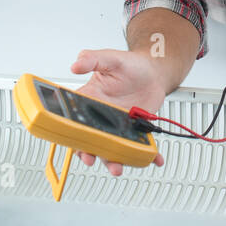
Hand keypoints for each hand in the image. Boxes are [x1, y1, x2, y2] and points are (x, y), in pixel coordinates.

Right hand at [70, 48, 167, 176]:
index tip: (72, 141)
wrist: (154, 72)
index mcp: (90, 100)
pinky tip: (154, 159)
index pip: (73, 119)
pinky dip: (148, 155)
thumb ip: (93, 59)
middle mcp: (101, 117)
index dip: (70, 133)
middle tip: (91, 158)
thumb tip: (75, 64)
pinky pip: (139, 146)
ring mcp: (118, 127)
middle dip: (89, 153)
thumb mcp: (111, 58)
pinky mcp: (134, 131)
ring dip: (113, 162)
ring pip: (112, 149)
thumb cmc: (130, 65)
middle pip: (90, 140)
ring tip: (118, 168)